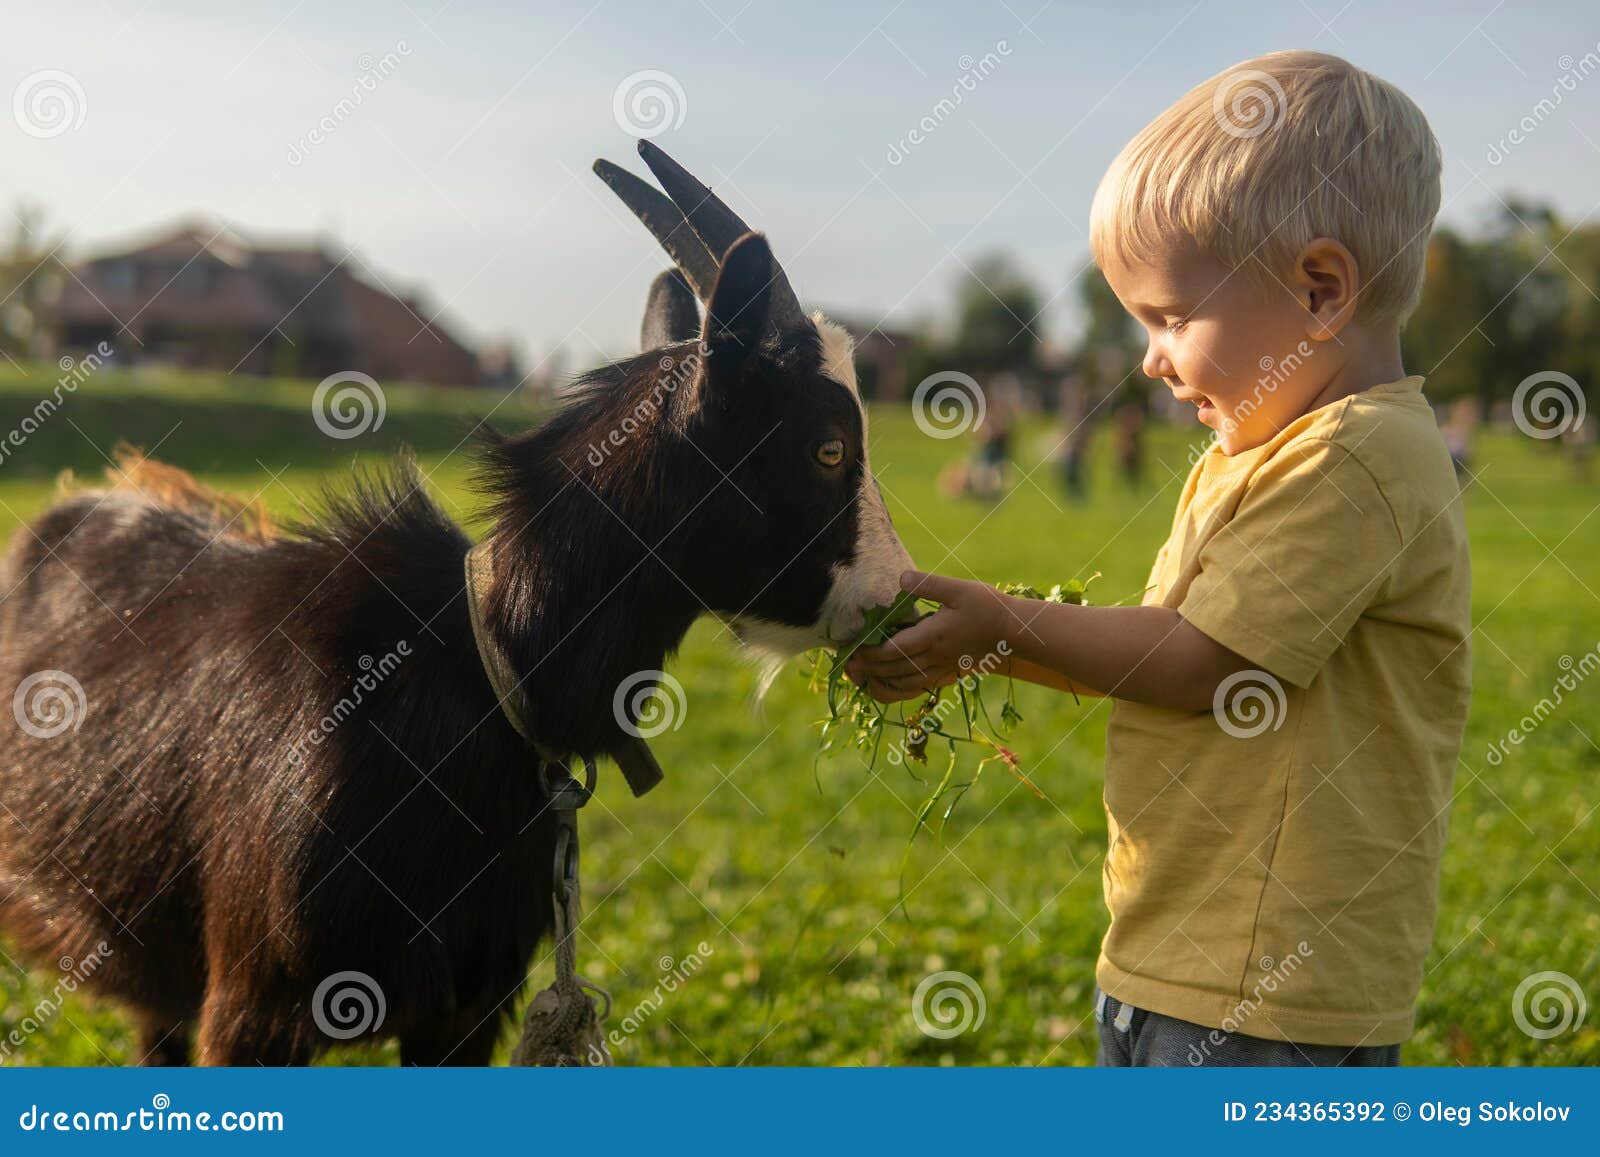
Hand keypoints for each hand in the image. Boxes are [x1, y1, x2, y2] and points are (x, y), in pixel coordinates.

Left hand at [843, 570, 1011, 702]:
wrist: (1013, 632)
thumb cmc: (987, 606)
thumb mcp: (959, 589)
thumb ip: (928, 585)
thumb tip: (900, 579)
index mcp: (934, 637)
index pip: (893, 650)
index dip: (868, 653)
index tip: (849, 648)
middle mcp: (934, 658)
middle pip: (892, 670)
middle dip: (866, 669)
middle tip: (844, 664)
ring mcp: (940, 670)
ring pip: (902, 685)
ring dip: (877, 684)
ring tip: (857, 677)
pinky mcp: (946, 675)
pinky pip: (915, 690)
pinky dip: (895, 692)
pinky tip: (882, 687)